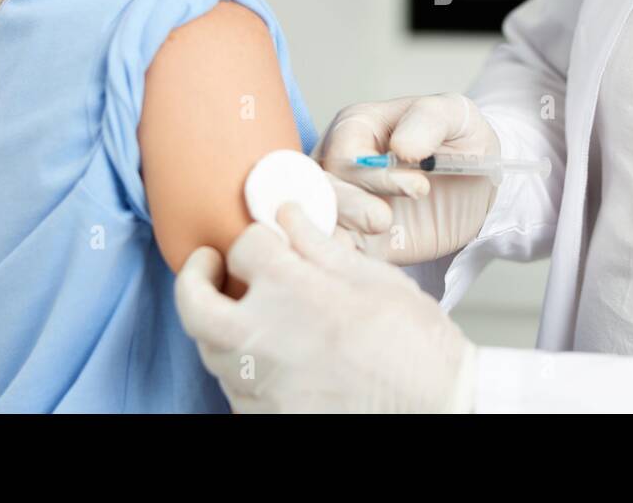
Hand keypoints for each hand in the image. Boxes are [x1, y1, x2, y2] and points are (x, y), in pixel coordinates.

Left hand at [176, 204, 476, 412]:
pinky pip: (234, 389)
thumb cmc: (416, 345)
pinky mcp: (265, 417)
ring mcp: (259, 385)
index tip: (269, 239)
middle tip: (209, 263)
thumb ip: (320, 246)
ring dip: (218, 324)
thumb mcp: (375, 278)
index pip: (245, 246)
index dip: (259, 236)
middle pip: (194, 302)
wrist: (438, 409)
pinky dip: (241, 367)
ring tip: (244, 311)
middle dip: (194, 276)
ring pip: (210, 349)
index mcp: (291, 289)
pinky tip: (269, 357)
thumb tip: (290, 215)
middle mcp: (262, 337)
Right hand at [316, 93, 500, 264]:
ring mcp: (346, 203)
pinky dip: (345, 255)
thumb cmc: (459, 139)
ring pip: (324, 220)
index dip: (372, 173)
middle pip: (324, 187)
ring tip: (383, 226)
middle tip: (384, 218)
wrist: (478, 183)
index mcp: (357, 127)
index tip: (417, 184)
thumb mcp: (454, 115)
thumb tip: (401, 148)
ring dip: (346, 229)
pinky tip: (367, 258)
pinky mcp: (358, 237)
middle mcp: (341, 164)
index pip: (343, 152)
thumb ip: (428, 120)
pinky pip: (339, 249)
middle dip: (351, 204)